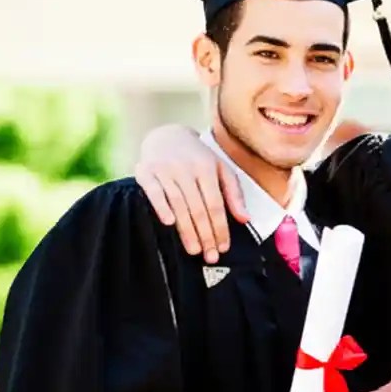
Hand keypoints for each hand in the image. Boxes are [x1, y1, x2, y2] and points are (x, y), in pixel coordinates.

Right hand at [134, 124, 247, 262]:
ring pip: (178, 204)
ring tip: (194, 250)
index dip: (220, 227)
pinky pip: (153, 192)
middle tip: (210, 256)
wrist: (167, 135)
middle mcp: (186, 169)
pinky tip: (169, 224)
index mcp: (207, 168)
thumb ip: (234, 194)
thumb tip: (245, 219)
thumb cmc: (199, 158)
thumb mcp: (221, 169)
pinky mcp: (145, 171)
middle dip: (205, 234)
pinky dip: (161, 207)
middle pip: (198, 208)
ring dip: (186, 230)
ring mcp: (165, 170)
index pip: (216, 204)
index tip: (224, 247)